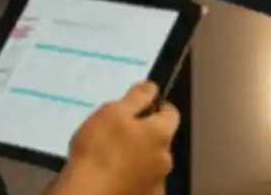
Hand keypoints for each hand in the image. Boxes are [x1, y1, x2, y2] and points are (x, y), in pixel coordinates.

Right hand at [49, 82, 179, 194]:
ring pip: (151, 162)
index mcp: (161, 133)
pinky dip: (133, 178)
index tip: (140, 105)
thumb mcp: (113, 112)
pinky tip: (115, 176)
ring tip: (113, 157)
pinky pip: (142, 183)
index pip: (171, 112)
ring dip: (139, 157)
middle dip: (145, 134)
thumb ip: (136, 98)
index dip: (156, 106)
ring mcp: (157, 183)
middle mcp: (165, 159)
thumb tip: (152, 87)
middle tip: (119, 132)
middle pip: (160, 139)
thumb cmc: (100, 148)